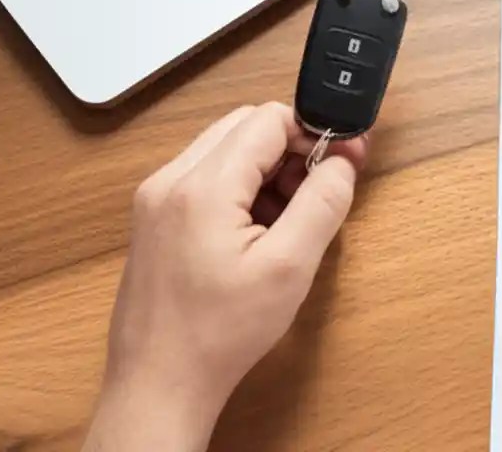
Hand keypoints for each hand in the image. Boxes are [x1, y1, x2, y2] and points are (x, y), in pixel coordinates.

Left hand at [83, 103, 366, 451]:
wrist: (159, 383)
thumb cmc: (221, 333)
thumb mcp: (289, 267)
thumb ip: (322, 204)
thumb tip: (343, 162)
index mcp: (201, 187)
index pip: (268, 119)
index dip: (314, 132)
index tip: (346, 160)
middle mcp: (169, 180)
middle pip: (244, 127)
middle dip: (292, 149)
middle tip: (322, 189)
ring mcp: (155, 198)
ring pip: (225, 150)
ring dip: (268, 169)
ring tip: (291, 219)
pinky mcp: (154, 218)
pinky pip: (206, 178)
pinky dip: (241, 188)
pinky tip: (259, 232)